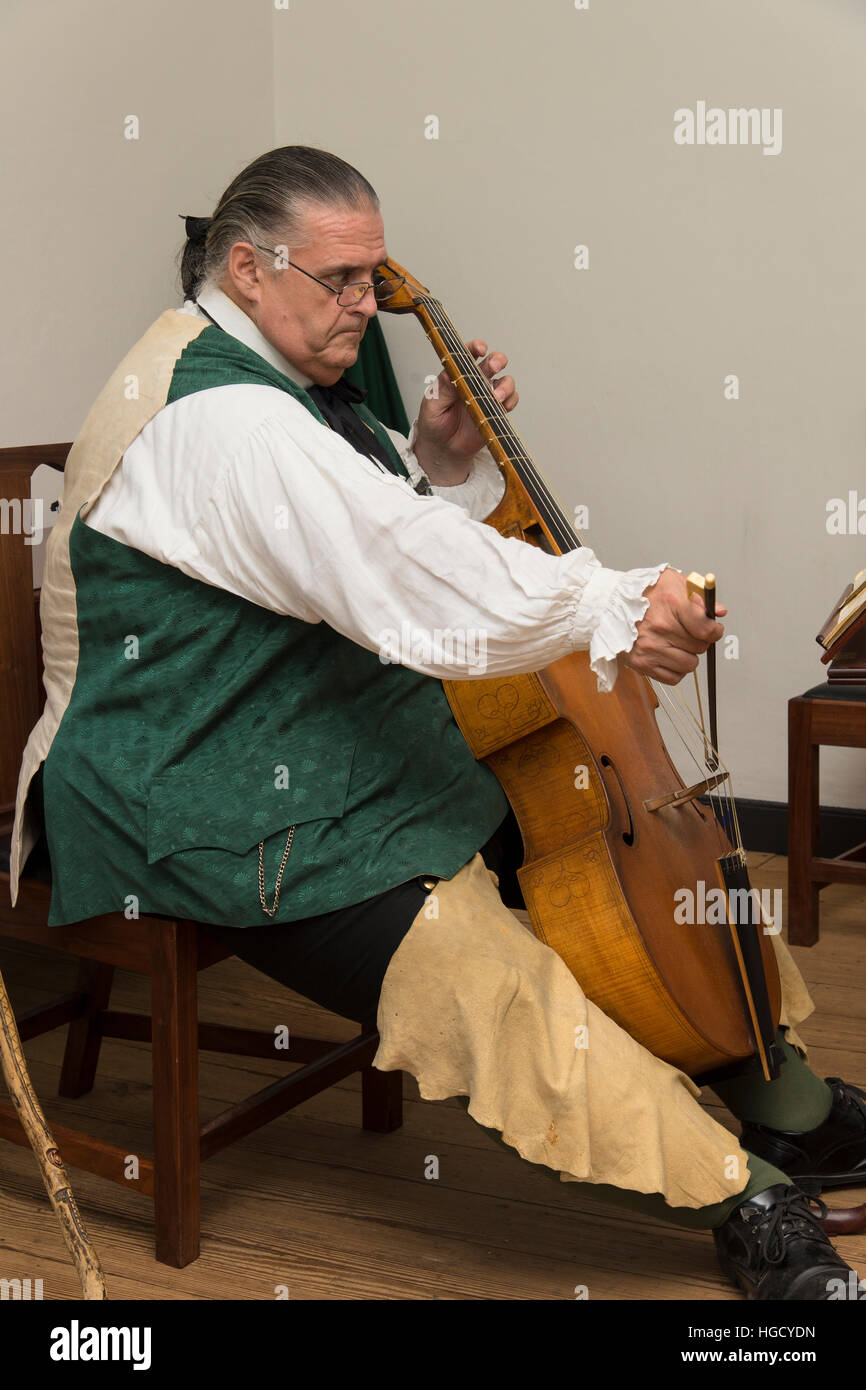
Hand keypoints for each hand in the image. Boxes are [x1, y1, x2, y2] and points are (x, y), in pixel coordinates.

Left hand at [413, 339, 517, 483]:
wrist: (443, 450)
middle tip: (495, 365)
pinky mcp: (496, 412)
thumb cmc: (434, 424)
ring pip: (505, 381)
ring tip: (496, 396)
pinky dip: (510, 401)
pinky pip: (510, 401)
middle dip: (496, 360)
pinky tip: (502, 405)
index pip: (467, 355)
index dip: (475, 347)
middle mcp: (475, 382)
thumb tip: (452, 372)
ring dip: (505, 385)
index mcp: (457, 374)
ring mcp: (487, 396)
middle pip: (492, 363)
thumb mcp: (432, 404)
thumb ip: (443, 388)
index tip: (480, 349)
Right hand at [621, 568, 726, 685]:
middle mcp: (661, 628)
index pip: (707, 629)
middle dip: (699, 641)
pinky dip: (675, 669)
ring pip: (689, 665)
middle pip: (700, 648)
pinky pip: (673, 677)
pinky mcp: (642, 663)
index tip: (712, 629)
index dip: (715, 630)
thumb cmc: (642, 592)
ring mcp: (651, 648)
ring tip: (677, 644)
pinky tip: (669, 655)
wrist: (609, 604)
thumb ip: (698, 595)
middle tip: (688, 632)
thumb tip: (718, 612)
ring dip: (688, 656)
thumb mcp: (672, 581)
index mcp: (672, 605)